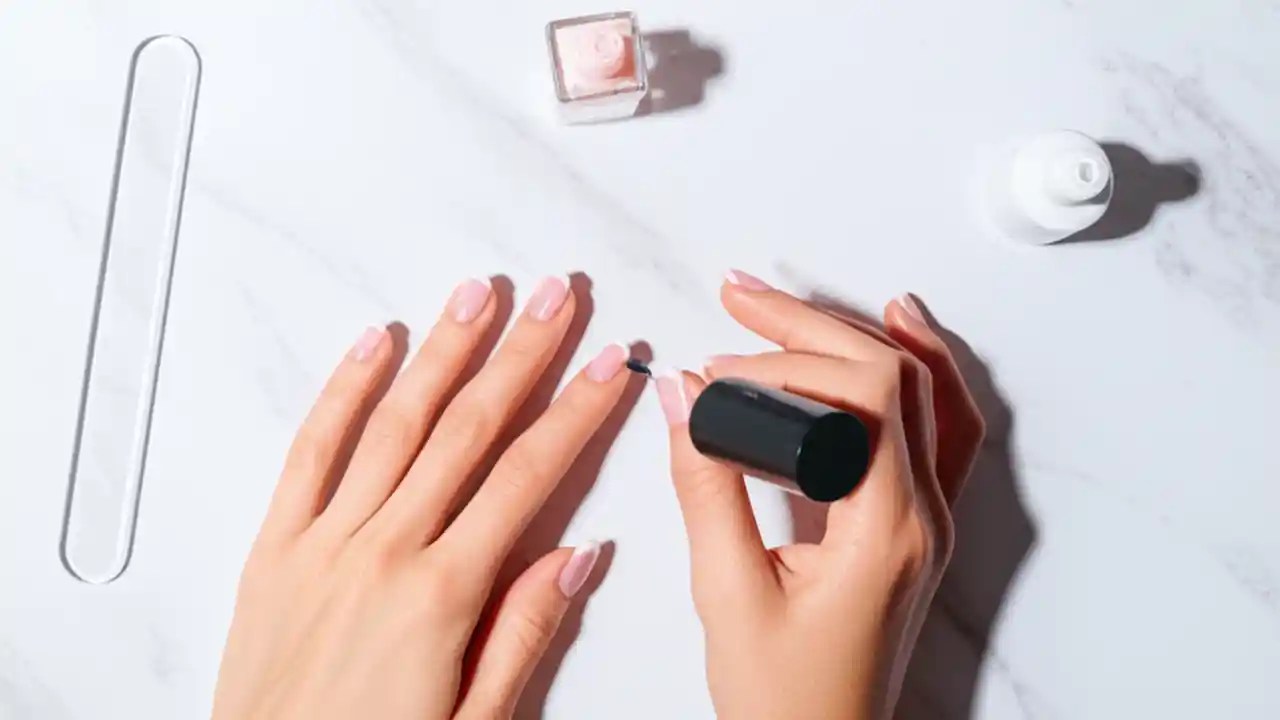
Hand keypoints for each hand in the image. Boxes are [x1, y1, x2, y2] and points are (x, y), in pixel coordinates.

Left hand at [213, 276, 628, 719]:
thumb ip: (523, 631)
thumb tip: (578, 554)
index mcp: (442, 593)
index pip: (527, 477)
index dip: (575, 413)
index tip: (609, 365)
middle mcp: (383, 550)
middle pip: (468, 429)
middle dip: (522, 355)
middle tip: (559, 297)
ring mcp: (323, 541)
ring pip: (395, 423)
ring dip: (444, 351)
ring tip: (480, 295)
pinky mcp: (273, 547)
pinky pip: (310, 451)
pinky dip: (344, 389)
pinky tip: (375, 342)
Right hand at [657, 270, 984, 719]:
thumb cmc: (785, 699)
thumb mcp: (728, 592)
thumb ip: (706, 487)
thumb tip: (683, 398)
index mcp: (888, 529)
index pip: (865, 395)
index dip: (791, 360)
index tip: (720, 366)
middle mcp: (925, 516)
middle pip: (896, 377)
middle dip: (814, 327)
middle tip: (742, 298)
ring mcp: (930, 522)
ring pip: (923, 394)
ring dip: (860, 338)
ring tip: (800, 305)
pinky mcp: (912, 528)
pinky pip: (936, 431)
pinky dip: (914, 377)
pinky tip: (891, 343)